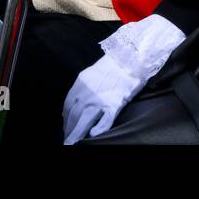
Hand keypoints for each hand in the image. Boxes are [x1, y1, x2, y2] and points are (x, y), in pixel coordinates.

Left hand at [62, 14, 184, 142]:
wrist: (132, 56)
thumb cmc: (115, 63)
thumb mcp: (93, 73)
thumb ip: (84, 86)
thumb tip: (77, 100)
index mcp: (80, 85)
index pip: (67, 107)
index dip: (66, 119)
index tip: (66, 126)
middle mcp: (86, 94)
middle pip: (72, 118)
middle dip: (69, 130)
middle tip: (68, 140)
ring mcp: (99, 100)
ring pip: (83, 123)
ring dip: (77, 135)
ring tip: (75, 142)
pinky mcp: (114, 105)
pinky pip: (103, 123)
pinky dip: (97, 131)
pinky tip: (94, 136)